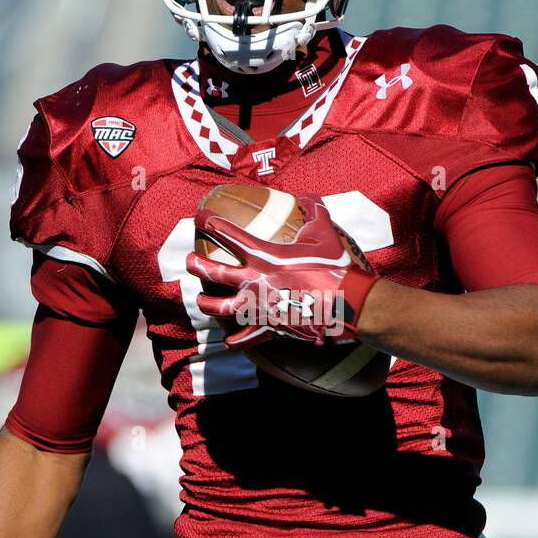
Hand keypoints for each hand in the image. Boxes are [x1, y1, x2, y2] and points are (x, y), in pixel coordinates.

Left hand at [186, 192, 379, 349]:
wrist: (348, 302)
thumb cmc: (335, 266)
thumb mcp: (324, 231)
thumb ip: (313, 209)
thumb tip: (307, 195)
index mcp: (265, 256)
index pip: (229, 235)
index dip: (210, 223)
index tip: (200, 218)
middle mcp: (255, 281)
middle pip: (213, 272)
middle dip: (196, 264)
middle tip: (188, 260)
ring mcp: (259, 307)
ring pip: (219, 308)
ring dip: (206, 303)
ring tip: (200, 299)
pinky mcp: (269, 328)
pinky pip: (244, 339)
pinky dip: (235, 341)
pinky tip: (228, 341)